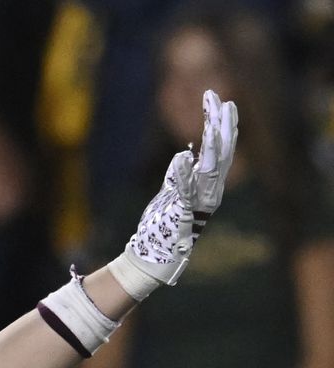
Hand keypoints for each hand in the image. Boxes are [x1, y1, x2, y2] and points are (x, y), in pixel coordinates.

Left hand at [121, 90, 237, 290]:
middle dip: (222, 126)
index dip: (224, 126)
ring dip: (212, 142)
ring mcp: (198, 204)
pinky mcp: (182, 214)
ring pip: (211, 168)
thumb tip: (185, 157)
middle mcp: (210, 193)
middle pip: (222, 153)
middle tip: (222, 100)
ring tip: (212, 118)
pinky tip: (184, 156)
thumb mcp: (172, 193)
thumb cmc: (163, 225)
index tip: (223, 102)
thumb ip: (179, 175)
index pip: (222, 151)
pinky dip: (184, 174)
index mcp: (209, 187)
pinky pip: (185, 191)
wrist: (153, 256)